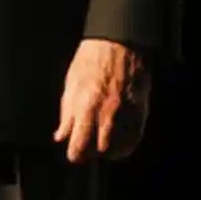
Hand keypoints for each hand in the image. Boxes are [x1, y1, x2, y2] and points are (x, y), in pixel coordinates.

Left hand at [53, 39, 151, 162]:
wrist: (118, 44)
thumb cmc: (90, 62)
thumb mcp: (71, 85)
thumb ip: (66, 114)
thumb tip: (60, 136)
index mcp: (86, 107)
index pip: (80, 144)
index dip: (75, 154)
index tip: (74, 154)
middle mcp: (107, 114)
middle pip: (100, 150)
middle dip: (91, 153)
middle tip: (87, 147)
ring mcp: (126, 113)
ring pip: (119, 148)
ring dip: (109, 151)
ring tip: (102, 145)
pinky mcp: (140, 110)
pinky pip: (135, 138)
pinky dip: (126, 145)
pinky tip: (118, 141)